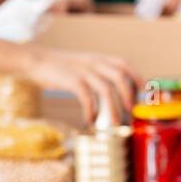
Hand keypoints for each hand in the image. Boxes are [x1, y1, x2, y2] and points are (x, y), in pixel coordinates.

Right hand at [26, 47, 141, 123]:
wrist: (36, 60)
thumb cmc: (60, 67)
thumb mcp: (83, 64)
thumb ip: (97, 72)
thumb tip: (113, 90)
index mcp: (98, 58)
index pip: (124, 64)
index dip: (136, 77)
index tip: (144, 91)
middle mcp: (94, 62)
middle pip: (119, 76)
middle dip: (128, 94)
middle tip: (131, 110)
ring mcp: (83, 70)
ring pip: (105, 89)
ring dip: (112, 108)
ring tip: (115, 123)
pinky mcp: (71, 80)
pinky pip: (86, 96)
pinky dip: (91, 110)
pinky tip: (89, 120)